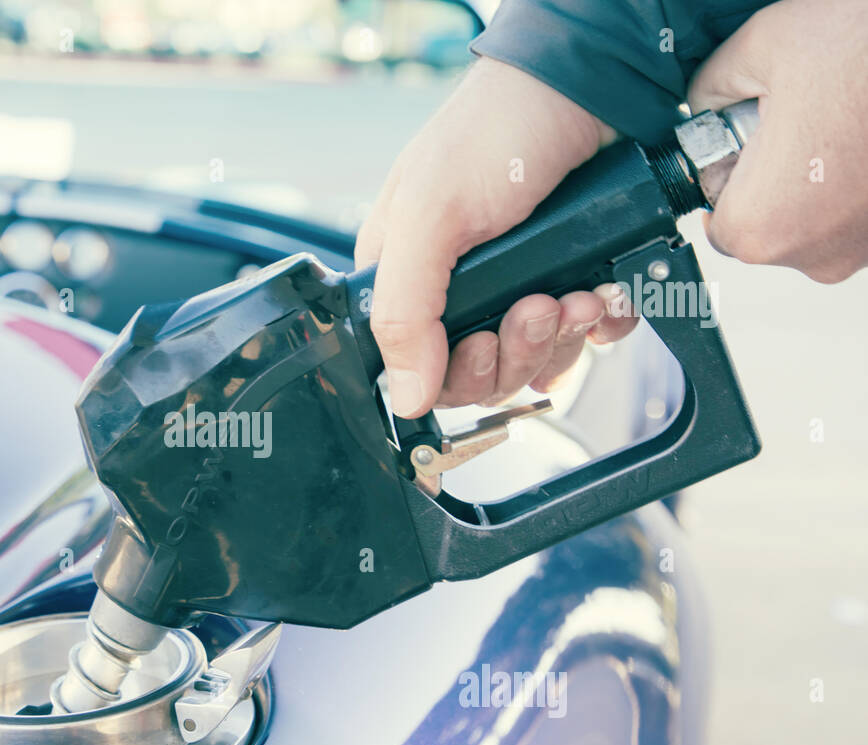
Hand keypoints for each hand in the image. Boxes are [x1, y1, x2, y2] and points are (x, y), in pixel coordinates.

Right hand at [356, 57, 625, 417]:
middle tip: (540, 306)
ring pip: (537, 359)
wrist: (591, 85)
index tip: (484, 343)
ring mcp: (518, 285)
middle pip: (484, 372)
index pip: (419, 365)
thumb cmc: (497, 127)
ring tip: (577, 292)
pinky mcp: (571, 277)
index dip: (457, 373)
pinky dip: (602, 322)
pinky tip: (603, 289)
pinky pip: (587, 334)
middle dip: (519, 348)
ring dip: (564, 335)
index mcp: (408, 275)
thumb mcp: (431, 214)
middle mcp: (460, 288)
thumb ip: (405, 311)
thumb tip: (403, 396)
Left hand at [688, 0, 867, 282]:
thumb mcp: (759, 50)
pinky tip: (861, 136)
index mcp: (760, 227)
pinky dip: (854, 181)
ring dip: (815, 179)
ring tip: (836, 122)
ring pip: (816, 219)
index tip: (743, 139)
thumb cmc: (862, 45)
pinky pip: (856, 213)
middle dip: (770, 177)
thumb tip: (702, 104)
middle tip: (794, 120)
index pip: (717, 220)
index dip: (726, 173)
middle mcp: (814, 256)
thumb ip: (710, 89)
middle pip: (768, 224)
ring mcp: (864, 251)